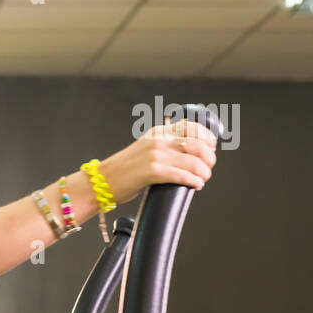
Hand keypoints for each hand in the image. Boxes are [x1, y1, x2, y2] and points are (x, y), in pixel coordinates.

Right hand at [101, 119, 217, 204]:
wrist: (102, 181)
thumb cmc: (124, 170)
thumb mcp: (146, 148)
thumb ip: (165, 146)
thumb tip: (190, 154)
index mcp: (159, 132)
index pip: (192, 126)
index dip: (208, 138)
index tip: (210, 149)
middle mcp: (159, 140)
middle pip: (198, 144)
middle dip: (209, 158)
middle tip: (207, 168)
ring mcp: (155, 155)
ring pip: (194, 161)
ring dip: (204, 172)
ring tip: (202, 178)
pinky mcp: (153, 171)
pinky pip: (183, 175)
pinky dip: (194, 181)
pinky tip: (195, 185)